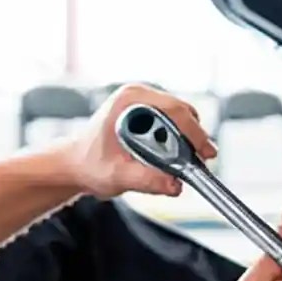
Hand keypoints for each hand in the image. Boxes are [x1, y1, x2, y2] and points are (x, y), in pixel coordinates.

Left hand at [62, 84, 217, 198]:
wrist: (76, 165)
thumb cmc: (89, 165)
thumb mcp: (117, 176)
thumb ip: (146, 180)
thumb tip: (176, 185)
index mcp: (129, 100)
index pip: (173, 110)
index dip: (194, 132)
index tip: (206, 152)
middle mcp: (138, 95)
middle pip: (181, 110)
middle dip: (195, 136)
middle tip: (206, 159)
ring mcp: (144, 102)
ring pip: (181, 116)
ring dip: (189, 138)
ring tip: (191, 161)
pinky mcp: (149, 113)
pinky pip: (175, 121)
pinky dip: (182, 138)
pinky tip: (181, 156)